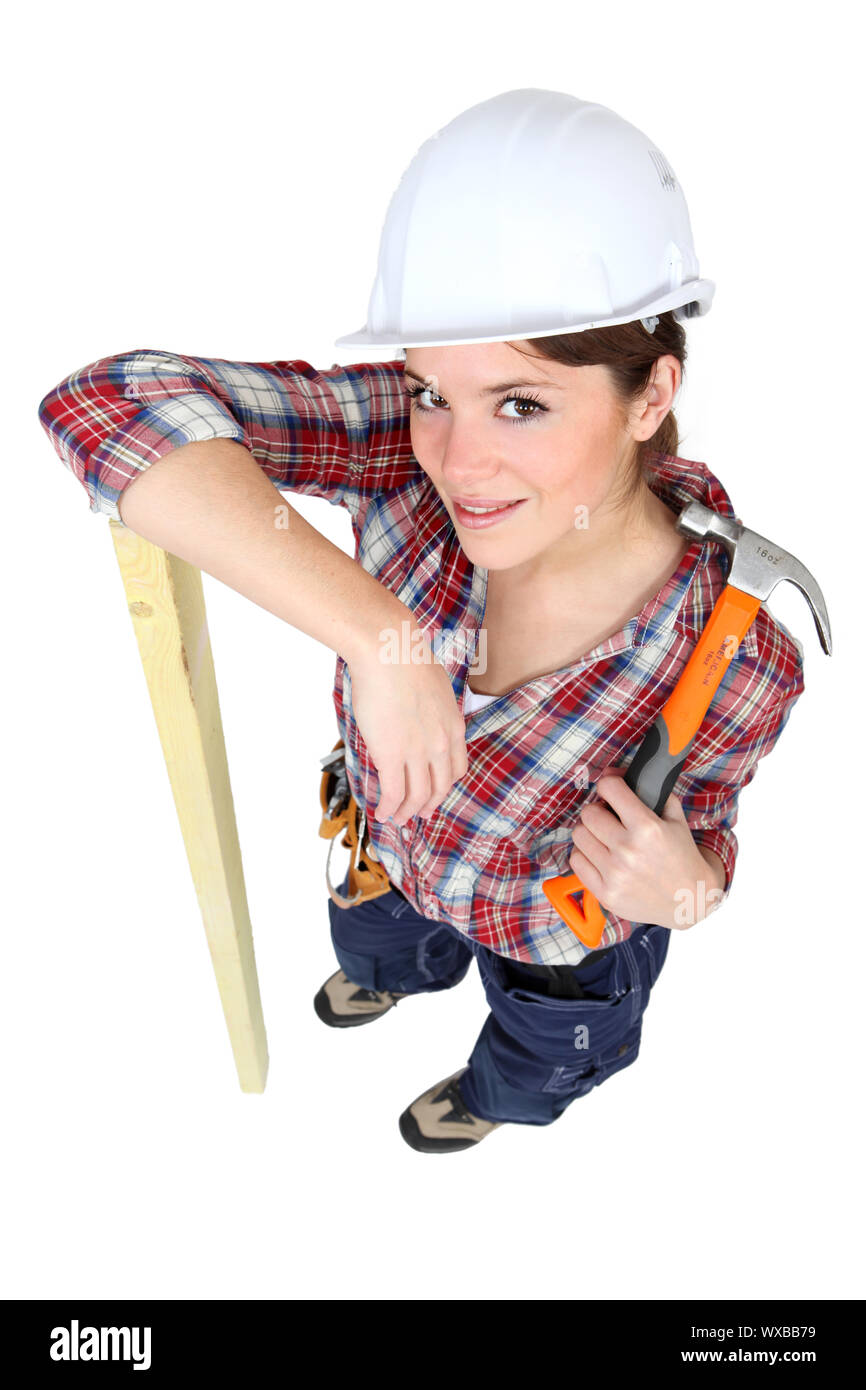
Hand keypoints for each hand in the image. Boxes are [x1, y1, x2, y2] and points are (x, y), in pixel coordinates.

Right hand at [348, 628, 468, 825]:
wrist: (390, 652)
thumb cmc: (404, 658)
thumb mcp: (432, 686)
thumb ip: (430, 707)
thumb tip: (414, 711)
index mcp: (454, 725)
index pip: (457, 767)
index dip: (445, 784)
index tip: (435, 790)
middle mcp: (442, 743)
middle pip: (441, 787)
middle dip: (429, 804)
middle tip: (418, 813)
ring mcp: (419, 752)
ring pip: (417, 795)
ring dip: (407, 811)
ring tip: (396, 819)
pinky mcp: (393, 755)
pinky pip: (393, 793)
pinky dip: (389, 808)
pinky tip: (381, 813)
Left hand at [568, 768, 725, 929]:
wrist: (691, 900)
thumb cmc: (682, 856)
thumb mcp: (676, 818)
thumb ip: (650, 791)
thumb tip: (615, 772)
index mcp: (647, 828)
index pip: (608, 788)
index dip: (609, 784)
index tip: (611, 789)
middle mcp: (628, 850)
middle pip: (588, 813)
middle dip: (599, 810)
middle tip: (609, 817)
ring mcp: (615, 874)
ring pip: (578, 836)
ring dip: (590, 833)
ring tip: (604, 837)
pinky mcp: (606, 893)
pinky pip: (576, 861)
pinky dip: (585, 855)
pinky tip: (600, 856)